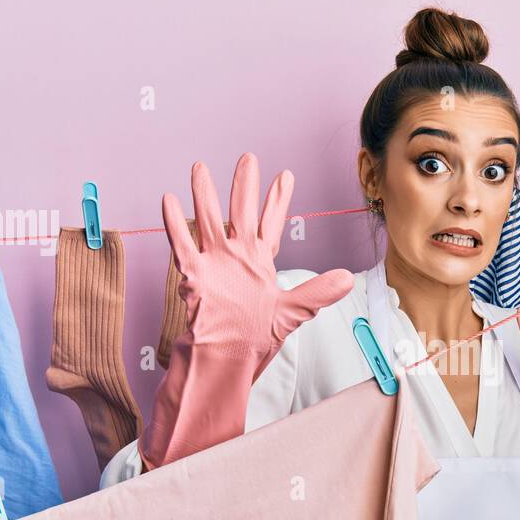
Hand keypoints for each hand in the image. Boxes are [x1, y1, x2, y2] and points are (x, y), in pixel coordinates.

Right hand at [164, 154, 352, 379]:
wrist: (225, 361)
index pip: (270, 224)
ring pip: (208, 219)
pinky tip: (170, 199)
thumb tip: (349, 278)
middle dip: (244, 185)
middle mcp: (237, 258)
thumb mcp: (292, 312)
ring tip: (200, 168)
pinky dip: (174, 222)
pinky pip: (183, 243)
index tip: (285, 176)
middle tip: (248, 158)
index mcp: (259, 264)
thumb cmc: (254, 342)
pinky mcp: (194, 275)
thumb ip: (318, 292)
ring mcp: (214, 264)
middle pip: (240, 212)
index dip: (278, 201)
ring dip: (204, 194)